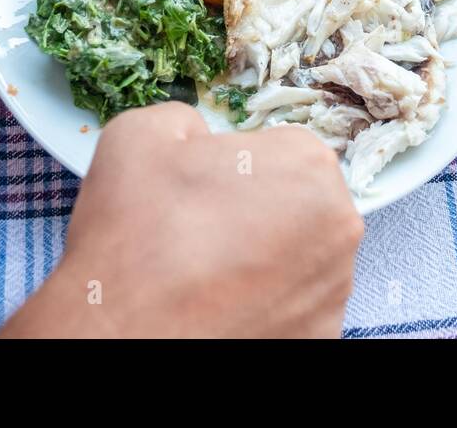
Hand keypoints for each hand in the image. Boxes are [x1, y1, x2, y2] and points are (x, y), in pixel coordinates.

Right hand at [0, 102, 362, 337]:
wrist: (119, 336)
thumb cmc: (135, 238)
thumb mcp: (140, 134)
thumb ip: (187, 119)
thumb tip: (198, 137)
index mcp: (307, 164)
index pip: (282, 149)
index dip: (236, 166)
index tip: (205, 188)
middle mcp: (337, 228)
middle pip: (299, 203)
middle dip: (258, 211)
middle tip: (202, 229)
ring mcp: (333, 291)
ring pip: (299, 258)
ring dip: (264, 259)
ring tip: (206, 272)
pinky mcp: (318, 337)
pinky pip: (293, 307)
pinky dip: (263, 305)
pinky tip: (220, 304)